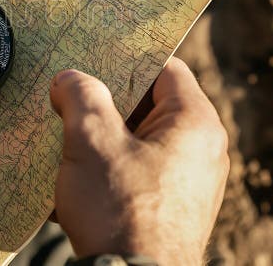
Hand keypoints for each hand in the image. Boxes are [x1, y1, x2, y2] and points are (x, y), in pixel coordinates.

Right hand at [50, 58, 228, 263]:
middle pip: (151, 107)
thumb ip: (82, 97)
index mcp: (195, 123)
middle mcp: (203, 151)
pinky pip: (141, 176)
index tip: (91, 64)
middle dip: (107, 106)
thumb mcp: (92, 142)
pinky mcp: (175, 211)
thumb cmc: (120, 212)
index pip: (165, 68)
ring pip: (141, 143)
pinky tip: (78, 184)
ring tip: (69, 146)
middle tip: (72, 105)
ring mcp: (191, 184)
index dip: (126, 61)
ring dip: (104, 142)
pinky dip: (111, 173)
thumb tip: (70, 79)